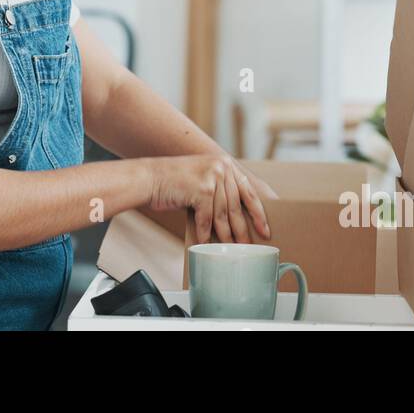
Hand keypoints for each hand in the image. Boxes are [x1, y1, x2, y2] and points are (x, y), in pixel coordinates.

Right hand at [146, 155, 271, 243]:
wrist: (149, 177)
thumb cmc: (173, 182)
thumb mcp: (203, 177)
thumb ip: (220, 190)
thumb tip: (237, 218)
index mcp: (226, 163)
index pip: (248, 191)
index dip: (258, 213)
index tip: (265, 229)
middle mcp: (222, 167)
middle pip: (237, 205)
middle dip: (243, 229)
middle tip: (247, 245)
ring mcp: (212, 177)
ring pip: (223, 214)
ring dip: (226, 235)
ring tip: (229, 248)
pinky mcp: (201, 189)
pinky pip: (207, 218)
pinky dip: (205, 233)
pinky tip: (205, 242)